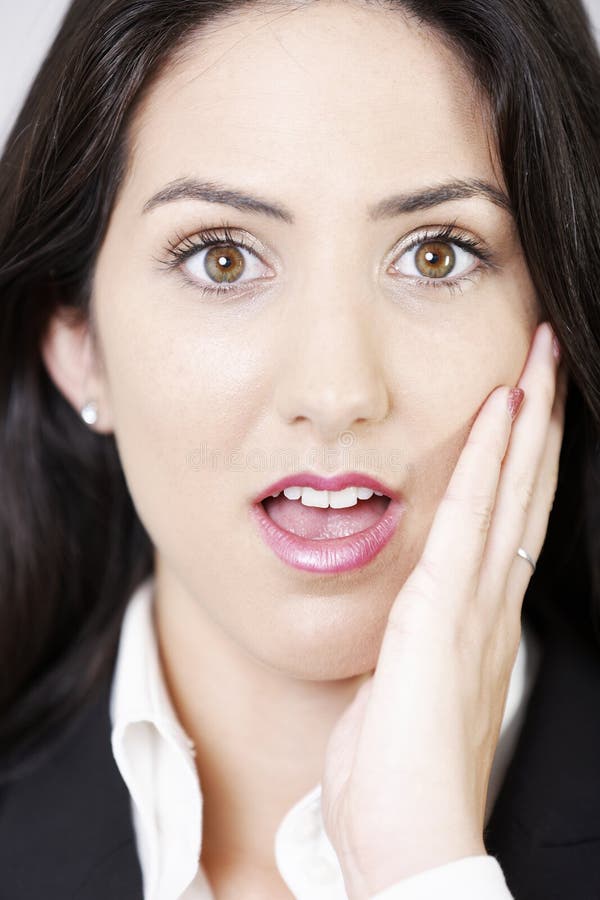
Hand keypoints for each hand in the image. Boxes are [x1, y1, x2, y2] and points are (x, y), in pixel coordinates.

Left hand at [320, 321, 567, 898]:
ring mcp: (473, 608)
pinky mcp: (441, 616)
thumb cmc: (396, 782)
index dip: (521, 466)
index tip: (525, 410)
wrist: (405, 845)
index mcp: (476, 624)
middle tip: (549, 362)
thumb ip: (404, 657)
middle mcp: (488, 606)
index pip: (508, 526)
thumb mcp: (397, 698)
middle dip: (540, 426)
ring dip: (526, 424)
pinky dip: (488, 463)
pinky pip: (471, 522)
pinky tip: (500, 412)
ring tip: (539, 362)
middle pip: (524, 497)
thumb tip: (394, 640)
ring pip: (511, 495)